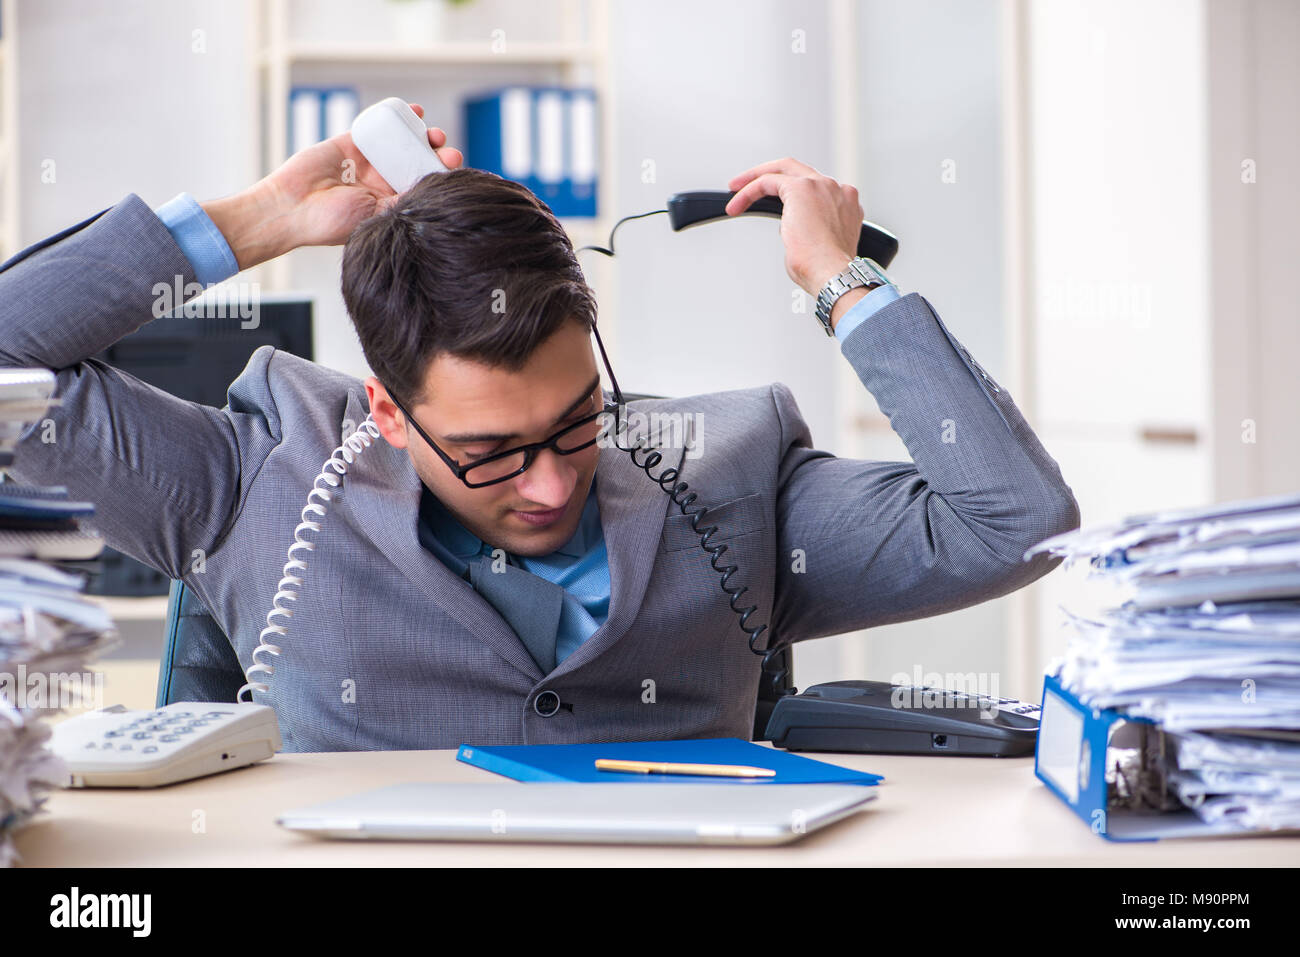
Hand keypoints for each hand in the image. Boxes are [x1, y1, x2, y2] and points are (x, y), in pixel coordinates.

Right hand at [203, 103, 463, 269]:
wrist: (292, 207)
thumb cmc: (331, 222)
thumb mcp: (376, 216)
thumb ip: (402, 203)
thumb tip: (436, 194)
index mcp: (391, 204)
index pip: (423, 187)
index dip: (441, 177)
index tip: (454, 170)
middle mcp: (382, 183)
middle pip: (417, 162)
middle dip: (436, 154)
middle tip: (447, 151)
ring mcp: (368, 161)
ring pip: (402, 143)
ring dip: (421, 135)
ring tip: (434, 133)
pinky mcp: (351, 143)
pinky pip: (377, 125)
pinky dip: (397, 116)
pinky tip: (416, 111)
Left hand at [724, 157, 861, 296]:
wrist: (832, 274)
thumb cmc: (825, 271)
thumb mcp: (817, 249)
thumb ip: (806, 234)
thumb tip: (791, 234)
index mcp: (845, 205)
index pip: (813, 189)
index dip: (789, 195)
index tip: (771, 204)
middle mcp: (835, 190)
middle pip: (798, 170)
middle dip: (769, 175)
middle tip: (746, 185)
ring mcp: (820, 185)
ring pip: (782, 170)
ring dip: (755, 180)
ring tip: (735, 194)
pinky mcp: (801, 188)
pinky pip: (768, 181)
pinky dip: (749, 191)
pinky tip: (736, 205)